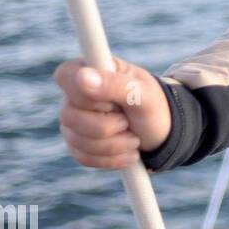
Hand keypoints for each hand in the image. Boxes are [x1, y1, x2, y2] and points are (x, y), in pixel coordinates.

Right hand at [52, 55, 170, 168]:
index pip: (65, 76)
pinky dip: (111, 158)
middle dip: (109, 125)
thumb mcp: (143, 93)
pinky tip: (128, 151)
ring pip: (77, 140)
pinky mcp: (76, 144)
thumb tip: (82, 76)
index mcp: (89, 70)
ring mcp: (72, 121)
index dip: (89, 94)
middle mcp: (74, 95)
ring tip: (134, 136)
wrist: (163, 133)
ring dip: (115, 144)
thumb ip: (115, 84)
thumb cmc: (153, 105)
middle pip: (70, 116)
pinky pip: (83, 157)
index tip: (114, 100)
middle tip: (129, 119)